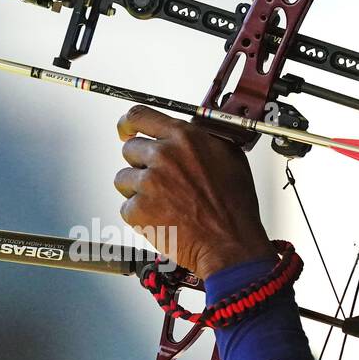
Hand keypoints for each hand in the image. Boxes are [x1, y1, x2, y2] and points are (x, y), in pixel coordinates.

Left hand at [114, 105, 274, 277]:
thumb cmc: (234, 206)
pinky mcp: (138, 209)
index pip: (140, 116)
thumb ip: (202, 139)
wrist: (230, 243)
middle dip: (141, 165)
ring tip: (164, 204)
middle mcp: (164, 155)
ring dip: (138, 191)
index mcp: (185, 138)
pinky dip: (140, 216)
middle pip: (130, 150)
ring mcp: (149, 183)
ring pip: (124, 179)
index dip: (128, 124)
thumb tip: (188, 132)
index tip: (125, 130)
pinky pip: (127, 208)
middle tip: (160, 183)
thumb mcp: (229, 156)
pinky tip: (163, 220)